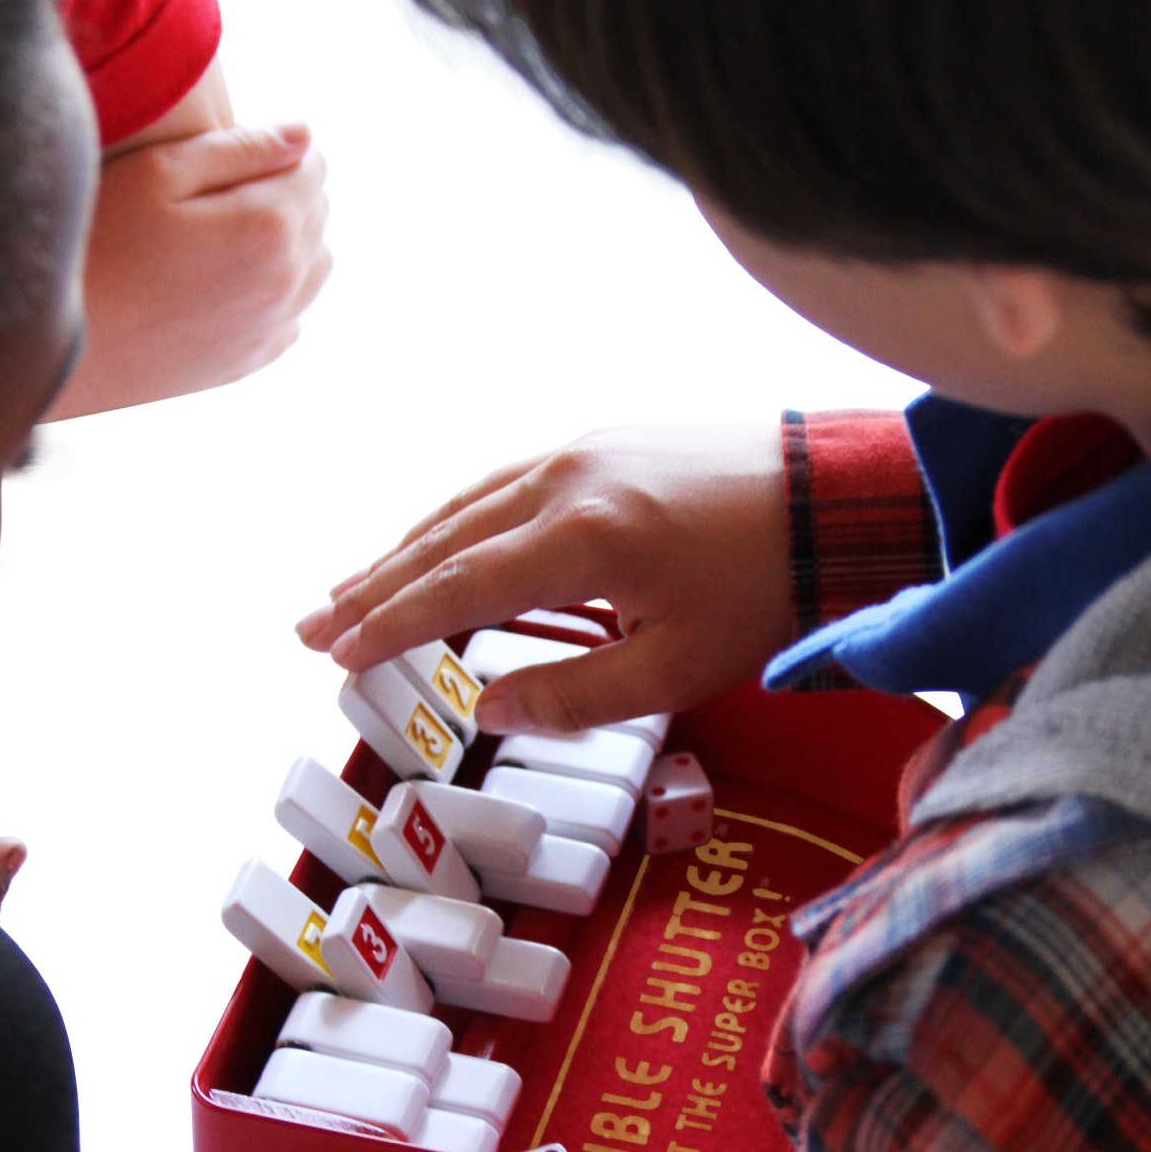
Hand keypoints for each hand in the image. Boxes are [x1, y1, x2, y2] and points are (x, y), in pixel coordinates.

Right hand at [51, 123, 331, 416]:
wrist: (60, 342)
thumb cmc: (100, 241)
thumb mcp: (159, 171)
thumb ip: (240, 147)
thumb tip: (305, 134)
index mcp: (268, 225)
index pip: (312, 166)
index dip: (277, 148)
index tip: (233, 150)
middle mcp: (284, 281)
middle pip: (319, 214)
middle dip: (287, 189)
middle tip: (224, 185)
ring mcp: (271, 327)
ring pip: (317, 266)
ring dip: (291, 239)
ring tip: (231, 227)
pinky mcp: (252, 359)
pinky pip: (294, 315)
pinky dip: (278, 289)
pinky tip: (231, 277)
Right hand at [298, 426, 791, 733]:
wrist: (840, 499)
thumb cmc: (768, 586)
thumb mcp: (678, 667)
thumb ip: (574, 694)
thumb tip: (486, 708)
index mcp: (580, 539)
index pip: (456, 588)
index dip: (389, 626)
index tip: (336, 655)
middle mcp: (565, 480)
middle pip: (444, 539)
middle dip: (372, 585)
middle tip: (310, 624)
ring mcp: (583, 452)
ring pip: (467, 503)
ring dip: (404, 548)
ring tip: (353, 587)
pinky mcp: (606, 443)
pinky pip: (504, 482)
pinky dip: (455, 518)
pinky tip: (438, 541)